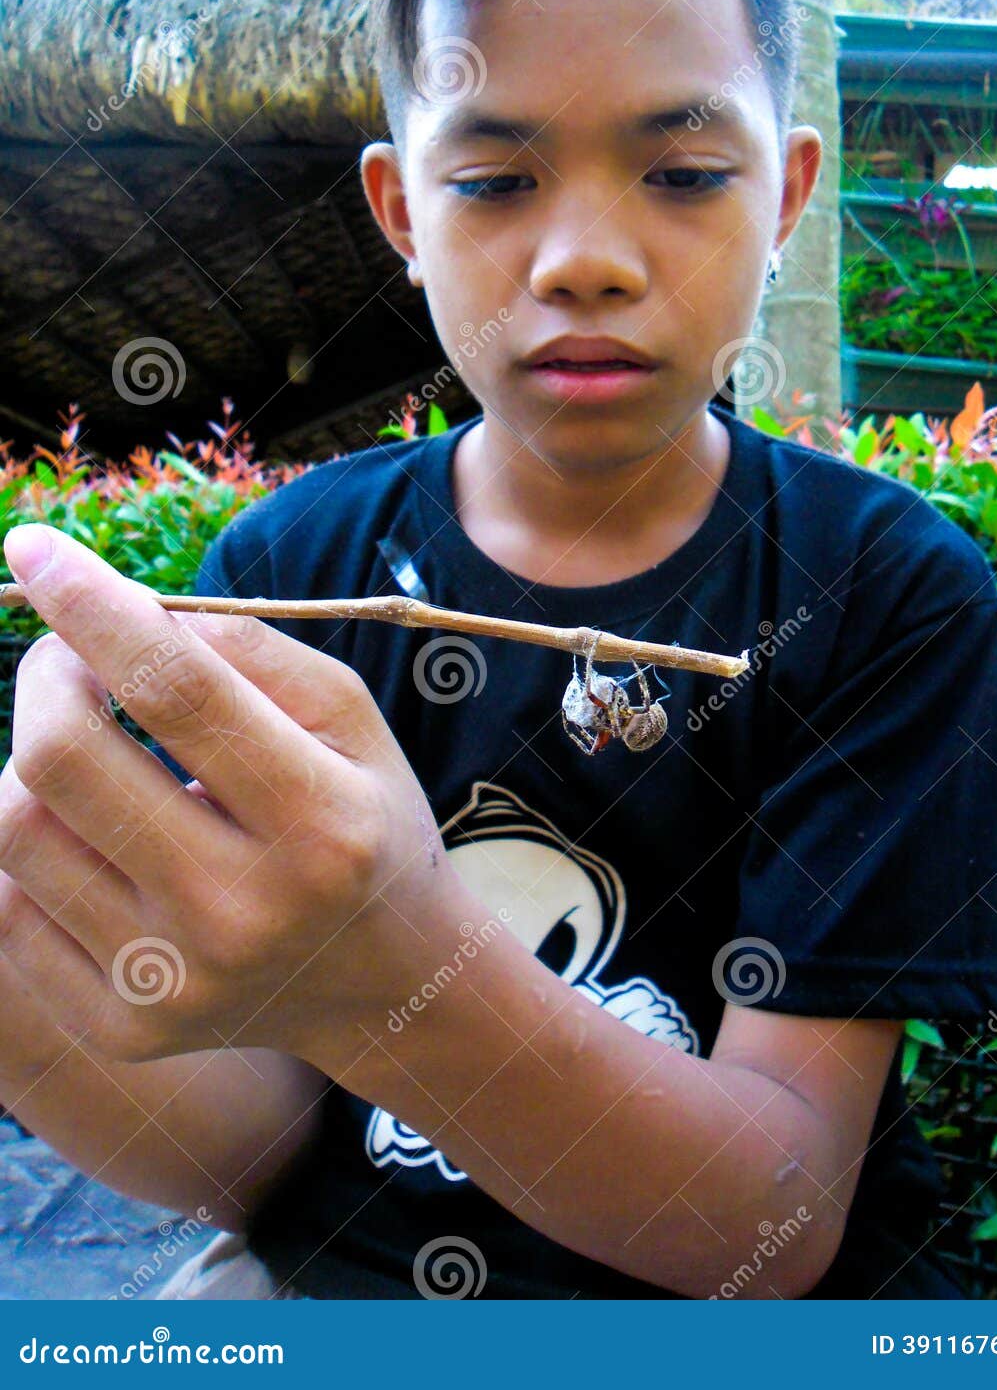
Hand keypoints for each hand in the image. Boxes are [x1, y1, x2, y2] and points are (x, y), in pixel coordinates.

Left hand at [0, 524, 454, 1065]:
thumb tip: (126, 608)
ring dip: (34, 759)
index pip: (175, 687)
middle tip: (68, 656)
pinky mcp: (121, 1027)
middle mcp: (241, 911)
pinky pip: (10, 906)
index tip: (34, 546)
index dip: (92, 605)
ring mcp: (172, 982)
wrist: (383, 984)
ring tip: (93, 752)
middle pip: (64, 757)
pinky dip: (36, 840)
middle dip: (45, 675)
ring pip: (16, 828)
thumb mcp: (350, 721)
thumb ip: (252, 651)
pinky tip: (92, 831)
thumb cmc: (364, 821)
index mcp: (319, 821)